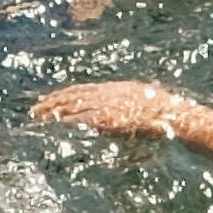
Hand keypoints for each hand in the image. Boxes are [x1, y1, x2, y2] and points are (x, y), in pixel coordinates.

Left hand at [34, 76, 182, 143]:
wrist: (176, 117)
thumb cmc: (166, 119)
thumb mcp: (146, 109)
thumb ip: (130, 111)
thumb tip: (124, 120)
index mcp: (118, 89)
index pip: (85, 90)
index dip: (66, 94)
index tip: (51, 98)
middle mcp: (110, 94)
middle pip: (74, 95)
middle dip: (54, 102)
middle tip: (35, 109)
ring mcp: (109, 105)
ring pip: (74, 106)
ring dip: (54, 111)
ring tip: (38, 116)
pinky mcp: (109, 118)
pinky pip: (82, 119)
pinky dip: (67, 120)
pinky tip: (55, 124)